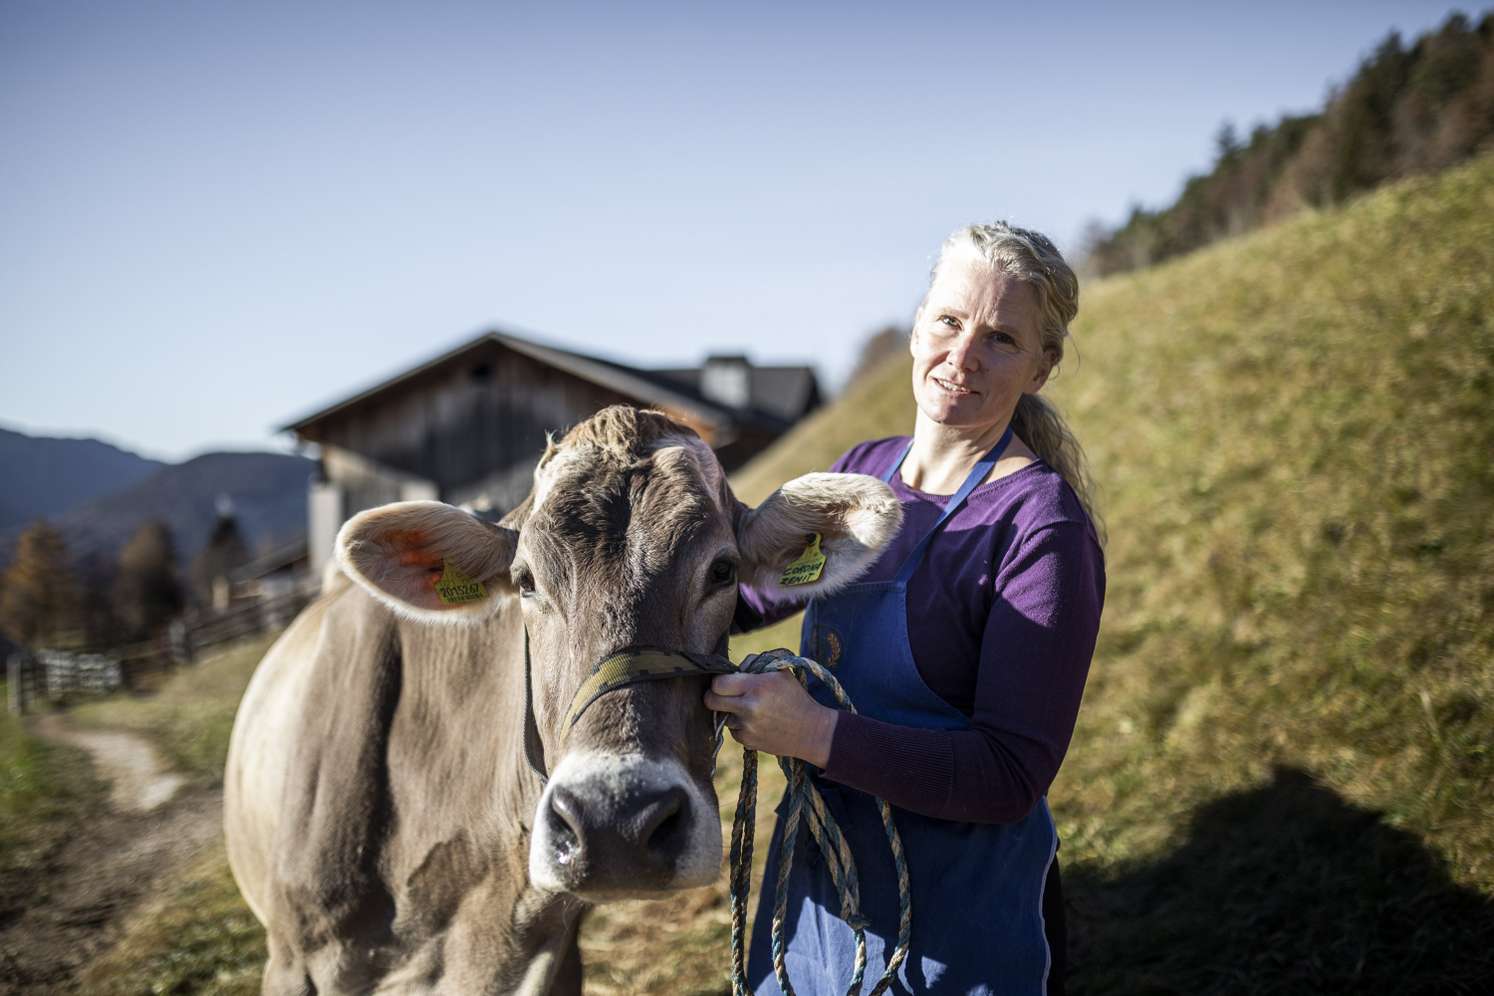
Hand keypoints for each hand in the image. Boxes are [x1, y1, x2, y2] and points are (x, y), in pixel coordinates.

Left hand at [704, 671, 837, 767]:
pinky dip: (740, 726)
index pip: (718, 683)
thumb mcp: (781, 673)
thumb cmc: (796, 697)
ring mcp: (747, 727)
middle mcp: (749, 707)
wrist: (811, 731)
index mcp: (757, 686)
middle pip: (711, 701)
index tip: (724, 682)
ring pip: (722, 716)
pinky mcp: (748, 742)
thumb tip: (735, 667)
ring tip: (748, 709)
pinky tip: (756, 722)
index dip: (718, 681)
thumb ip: (756, 664)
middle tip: (721, 694)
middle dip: (713, 696)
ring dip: (730, 712)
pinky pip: (733, 731)